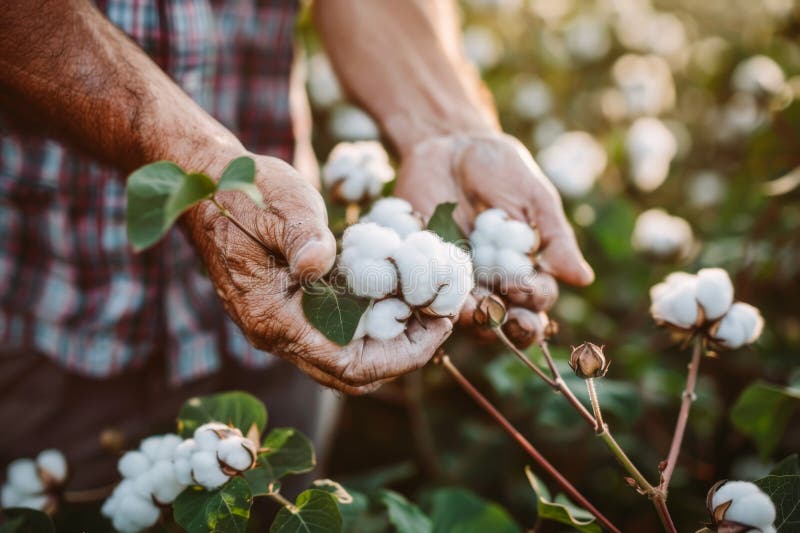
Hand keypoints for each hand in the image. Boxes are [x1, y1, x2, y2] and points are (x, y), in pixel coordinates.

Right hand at [183, 154, 451, 393]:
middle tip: (441, 320)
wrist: (209, 185)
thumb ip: (301, 235)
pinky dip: (373, 326)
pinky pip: (337, 337)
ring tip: (427, 309)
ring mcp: (282, 326)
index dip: (401, 355)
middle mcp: (276, 333)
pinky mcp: (290, 313)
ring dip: (390, 342)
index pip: (346, 364)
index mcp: (272, 317)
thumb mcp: (279, 203)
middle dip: (402, 354)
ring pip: (345, 360)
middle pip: (350, 374)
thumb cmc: (243, 190)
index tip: (440, 326)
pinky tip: (398, 295)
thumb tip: (320, 264)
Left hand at [394, 132, 593, 344]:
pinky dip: (435, 299)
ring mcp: (459, 280)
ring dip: (474, 318)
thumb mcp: (533, 198)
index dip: (535, 300)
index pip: (538, 298)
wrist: (449, 146)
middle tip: (509, 322)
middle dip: (512, 328)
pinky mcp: (425, 271)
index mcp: (527, 268)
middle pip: (507, 320)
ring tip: (474, 309)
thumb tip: (583, 279)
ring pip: (470, 316)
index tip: (528, 289)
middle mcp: (494, 282)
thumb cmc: (501, 169)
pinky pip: (429, 296)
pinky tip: (438, 293)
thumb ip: (555, 238)